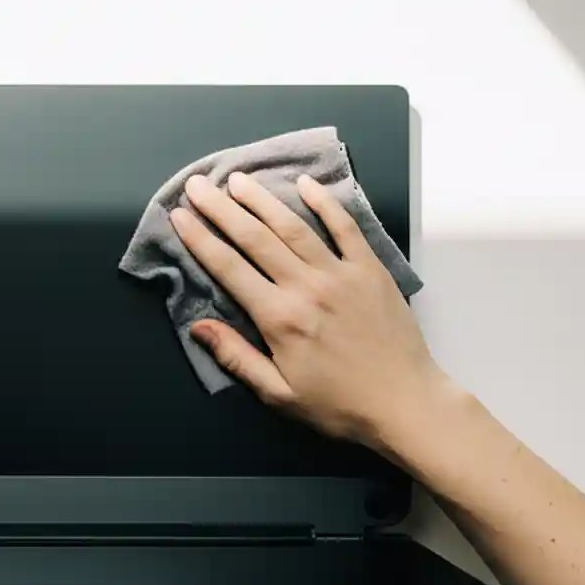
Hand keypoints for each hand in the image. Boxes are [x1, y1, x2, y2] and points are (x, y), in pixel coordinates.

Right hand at [170, 172, 453, 451]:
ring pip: (293, 226)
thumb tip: (198, 327)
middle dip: (221, 208)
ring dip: (262, 199)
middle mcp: (305, 286)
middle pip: (255, 238)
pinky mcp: (370, 269)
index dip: (200, 239)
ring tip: (238, 179)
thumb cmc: (339, 405)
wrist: (405, 403)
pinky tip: (305, 183)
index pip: (228, 268)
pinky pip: (345, 227)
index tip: (179, 215)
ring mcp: (340, 273)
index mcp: (279, 318)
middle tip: (197, 185)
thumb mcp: (279, 394)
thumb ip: (237, 357)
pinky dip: (324, 202)